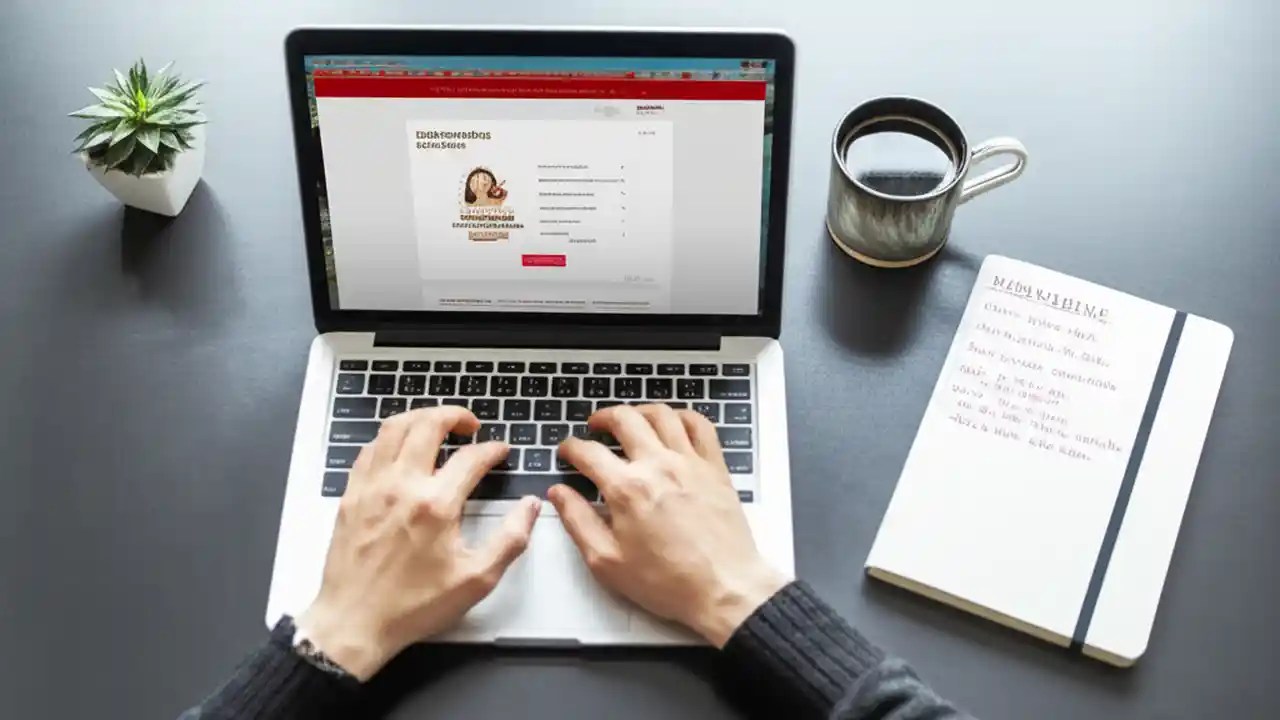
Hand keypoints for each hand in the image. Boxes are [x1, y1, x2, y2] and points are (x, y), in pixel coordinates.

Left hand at [298, 407, 539, 679]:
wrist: (354, 623)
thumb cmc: (412, 606)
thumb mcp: (475, 580)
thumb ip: (510, 539)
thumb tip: (530, 508)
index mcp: (436, 506)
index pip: (471, 457)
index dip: (492, 449)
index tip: (501, 450)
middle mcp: (402, 487)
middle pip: (428, 425)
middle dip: (455, 416)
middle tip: (470, 424)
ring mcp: (372, 488)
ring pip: (393, 427)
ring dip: (419, 417)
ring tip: (436, 424)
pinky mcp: (351, 496)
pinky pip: (369, 450)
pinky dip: (388, 438)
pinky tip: (399, 448)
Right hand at [551, 405, 787, 647]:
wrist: (724, 589)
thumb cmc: (668, 582)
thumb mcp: (607, 561)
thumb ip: (578, 521)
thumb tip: (558, 494)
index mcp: (627, 489)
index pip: (589, 452)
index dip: (571, 447)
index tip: (568, 451)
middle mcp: (658, 466)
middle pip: (624, 420)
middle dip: (602, 418)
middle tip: (594, 426)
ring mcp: (690, 463)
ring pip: (661, 415)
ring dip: (639, 411)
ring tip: (629, 419)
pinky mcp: (715, 468)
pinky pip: (700, 426)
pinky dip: (683, 416)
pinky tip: (673, 423)